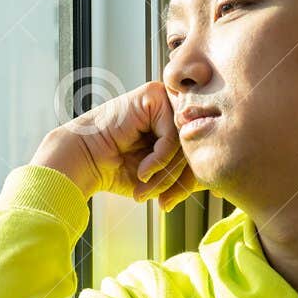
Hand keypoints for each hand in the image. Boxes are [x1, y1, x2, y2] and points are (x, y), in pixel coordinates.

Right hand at [31, 81, 201, 210]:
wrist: (82, 163)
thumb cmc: (115, 169)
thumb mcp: (159, 176)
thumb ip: (184, 173)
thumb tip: (216, 188)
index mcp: (172, 122)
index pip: (197, 147)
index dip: (196, 177)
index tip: (203, 197)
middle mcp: (170, 106)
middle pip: (193, 145)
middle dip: (179, 180)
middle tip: (165, 202)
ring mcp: (162, 97)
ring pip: (184, 142)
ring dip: (166, 173)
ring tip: (145, 187)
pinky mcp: (152, 95)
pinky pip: (171, 134)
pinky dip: (159, 159)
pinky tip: (142, 171)